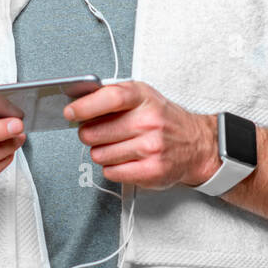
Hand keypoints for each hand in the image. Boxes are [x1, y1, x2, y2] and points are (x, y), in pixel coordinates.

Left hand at [65, 80, 219, 189]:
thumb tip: (79, 101)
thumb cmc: (164, 119)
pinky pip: (111, 172)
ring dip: (101, 152)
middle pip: (95, 132)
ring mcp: (151, 148)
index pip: (109, 98)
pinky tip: (124, 159)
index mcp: (144, 98)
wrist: (197, 144)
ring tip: (117, 146)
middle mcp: (149, 122)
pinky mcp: (151, 171)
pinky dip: (112, 167)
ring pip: (99, 155)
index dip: (84, 106)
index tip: (70, 113)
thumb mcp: (143, 96)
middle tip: (97, 133)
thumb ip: (113, 95)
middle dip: (89, 134)